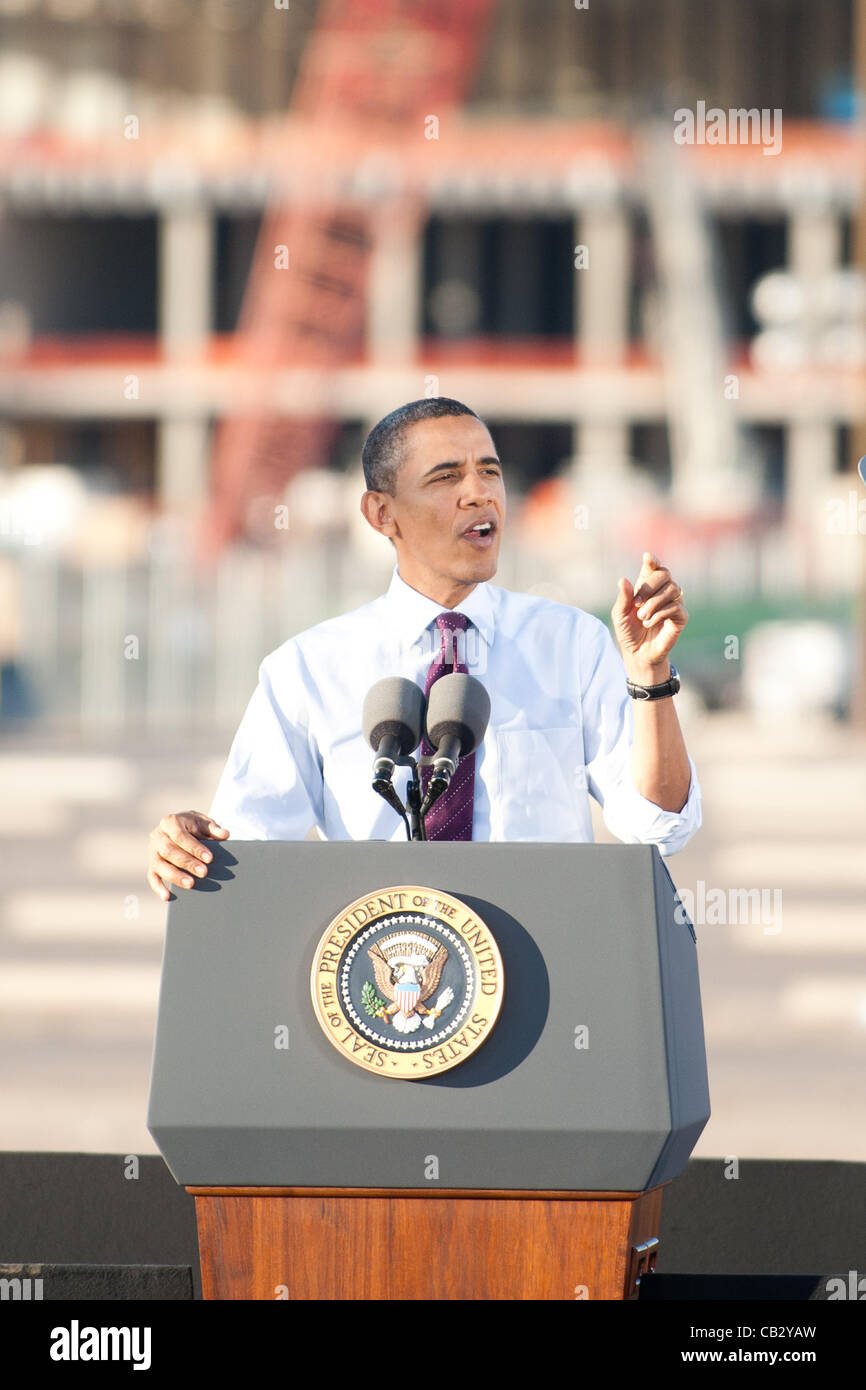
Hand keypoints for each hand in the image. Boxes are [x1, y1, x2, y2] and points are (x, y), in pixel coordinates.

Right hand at [147, 810, 229, 901]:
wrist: (179, 827)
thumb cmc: (193, 826)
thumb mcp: (203, 822)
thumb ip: (213, 828)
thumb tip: (225, 835)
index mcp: (170, 822)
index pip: (180, 836)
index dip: (194, 847)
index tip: (210, 858)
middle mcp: (157, 836)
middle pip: (169, 850)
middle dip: (187, 863)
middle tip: (204, 873)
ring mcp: (153, 851)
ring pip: (159, 865)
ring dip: (175, 876)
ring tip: (191, 884)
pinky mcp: (152, 864)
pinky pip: (152, 877)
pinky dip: (158, 888)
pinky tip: (168, 897)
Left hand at [611, 551, 687, 682]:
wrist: (637, 653)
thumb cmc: (628, 632)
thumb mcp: (619, 615)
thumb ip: (623, 598)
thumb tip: (623, 580)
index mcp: (647, 587)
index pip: (654, 568)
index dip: (653, 561)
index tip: (647, 558)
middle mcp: (662, 592)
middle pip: (665, 574)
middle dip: (649, 587)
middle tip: (637, 604)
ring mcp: (674, 603)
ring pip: (673, 589)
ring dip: (654, 603)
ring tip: (642, 618)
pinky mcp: (681, 617)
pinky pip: (676, 607)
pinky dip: (660, 614)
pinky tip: (650, 623)